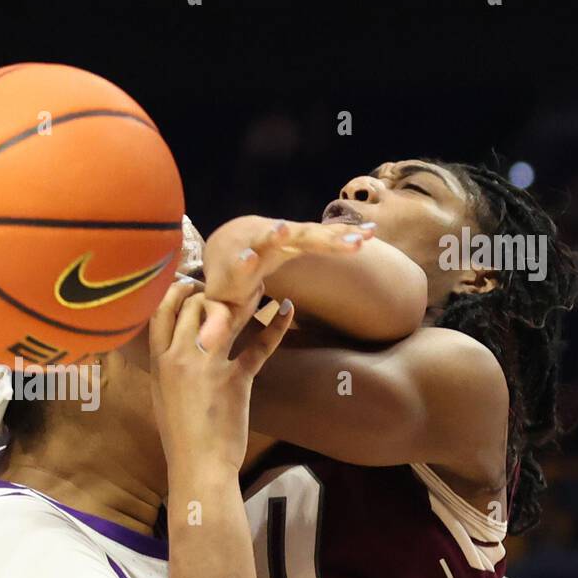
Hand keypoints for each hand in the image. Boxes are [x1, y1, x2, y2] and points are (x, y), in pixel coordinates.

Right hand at [151, 278, 293, 476]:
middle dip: (212, 292)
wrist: (198, 466)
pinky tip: (287, 309)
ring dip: (244, 296)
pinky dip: (275, 325)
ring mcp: (209, 366)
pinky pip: (258, 345)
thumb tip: (176, 345)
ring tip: (258, 285)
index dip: (177, 291)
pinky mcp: (237, 379)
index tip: (191, 285)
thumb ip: (168, 367)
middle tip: (231, 287)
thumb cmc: (179, 436)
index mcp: (159, 362)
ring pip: (223, 315)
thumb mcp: (162, 395)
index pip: (162, 311)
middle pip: (194, 305)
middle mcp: (181, 358)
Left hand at [197, 215, 373, 348]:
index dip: (243, 262)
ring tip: (358, 241)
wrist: (232, 241)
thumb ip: (215, 322)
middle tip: (298, 234)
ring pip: (306, 233)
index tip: (248, 258)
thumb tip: (205, 344)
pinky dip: (346, 234)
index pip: (239, 263)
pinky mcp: (300, 234)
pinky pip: (325, 234)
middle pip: (276, 240)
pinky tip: (371, 234)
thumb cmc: (225, 281)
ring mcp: (282, 236)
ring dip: (331, 237)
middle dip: (291, 239)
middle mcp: (259, 244)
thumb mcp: (218, 303)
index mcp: (237, 264)